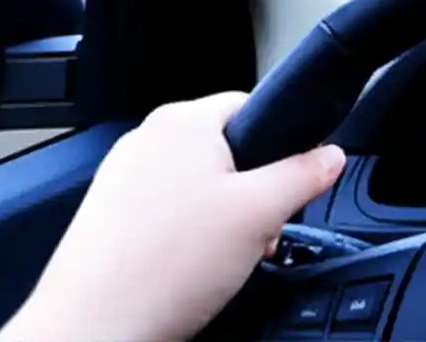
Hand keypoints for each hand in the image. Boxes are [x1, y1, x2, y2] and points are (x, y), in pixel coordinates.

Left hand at [0, 92, 344, 341]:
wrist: (95, 327)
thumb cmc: (162, 267)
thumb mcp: (262, 213)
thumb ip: (305, 175)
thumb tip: (330, 155)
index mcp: (183, 120)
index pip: (253, 105)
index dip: (283, 145)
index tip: (292, 182)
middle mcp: (147, 139)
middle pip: (228, 150)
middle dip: (254, 192)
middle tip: (260, 232)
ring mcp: (122, 177)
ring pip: (199, 185)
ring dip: (225, 218)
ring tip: (223, 258)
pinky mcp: (110, 215)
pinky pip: (168, 213)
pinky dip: (188, 236)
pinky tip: (192, 269)